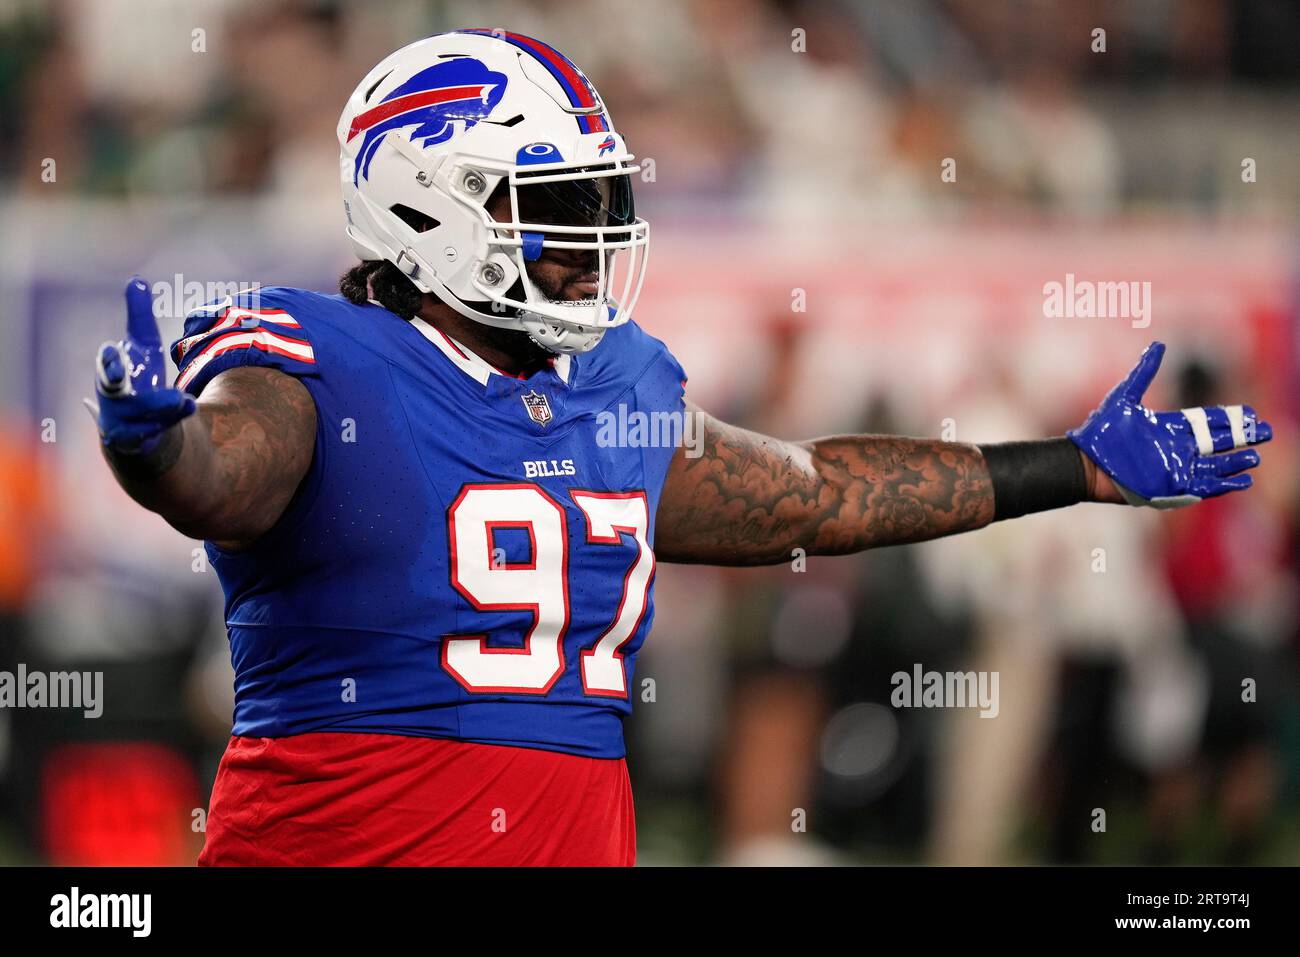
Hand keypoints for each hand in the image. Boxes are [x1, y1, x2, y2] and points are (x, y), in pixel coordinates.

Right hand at [85, 277, 195, 452]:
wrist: (131, 427)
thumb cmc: (135, 377)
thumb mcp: (142, 346)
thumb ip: (139, 316)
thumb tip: (136, 280)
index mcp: (113, 369)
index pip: (107, 360)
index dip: (108, 358)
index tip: (117, 351)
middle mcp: (112, 395)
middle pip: (110, 388)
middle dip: (114, 380)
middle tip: (120, 375)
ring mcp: (122, 419)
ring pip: (140, 413)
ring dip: (162, 404)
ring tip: (185, 401)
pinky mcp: (137, 440)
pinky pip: (154, 433)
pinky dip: (172, 421)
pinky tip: (190, 408)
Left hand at [1068, 341, 1271, 507]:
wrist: (1086, 463)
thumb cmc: (1101, 432)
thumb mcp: (1124, 397)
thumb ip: (1144, 372)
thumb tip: (1158, 344)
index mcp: (1168, 427)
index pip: (1207, 422)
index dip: (1230, 419)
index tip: (1251, 414)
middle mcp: (1176, 448)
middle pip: (1217, 443)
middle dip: (1242, 438)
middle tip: (1266, 433)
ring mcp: (1175, 468)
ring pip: (1215, 465)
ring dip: (1235, 462)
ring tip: (1255, 458)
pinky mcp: (1171, 487)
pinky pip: (1204, 487)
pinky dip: (1224, 485)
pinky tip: (1243, 481)